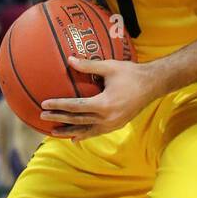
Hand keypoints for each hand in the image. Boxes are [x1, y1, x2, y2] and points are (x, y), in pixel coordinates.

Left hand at [42, 58, 156, 139]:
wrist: (153, 85)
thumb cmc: (131, 73)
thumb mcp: (109, 67)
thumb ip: (88, 65)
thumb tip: (69, 59)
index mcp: (104, 104)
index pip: (75, 106)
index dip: (59, 105)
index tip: (44, 104)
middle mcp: (107, 118)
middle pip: (78, 120)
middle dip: (59, 119)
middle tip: (43, 116)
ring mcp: (113, 124)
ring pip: (86, 130)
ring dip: (69, 131)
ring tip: (53, 132)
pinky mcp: (117, 125)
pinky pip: (96, 132)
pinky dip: (84, 135)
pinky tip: (75, 138)